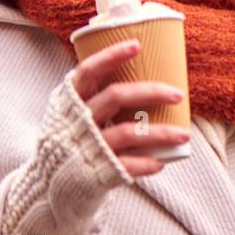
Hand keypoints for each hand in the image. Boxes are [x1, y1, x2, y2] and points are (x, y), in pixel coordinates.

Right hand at [71, 39, 190, 178]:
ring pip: (127, 132)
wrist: (49, 189)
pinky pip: (126, 165)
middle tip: (178, 94)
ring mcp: (84, 146)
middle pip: (115, 96)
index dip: (110, 56)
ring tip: (185, 135)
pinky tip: (161, 162)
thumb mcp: (74, 117)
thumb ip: (99, 100)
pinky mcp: (94, 173)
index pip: (87, 72)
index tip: (137, 45)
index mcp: (69, 102)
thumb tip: (150, 84)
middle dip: (150, 92)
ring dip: (161, 133)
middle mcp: (75, 121)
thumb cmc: (74, 144)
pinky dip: (146, 163)